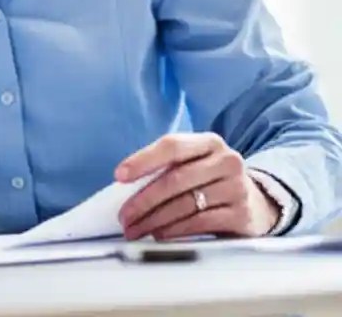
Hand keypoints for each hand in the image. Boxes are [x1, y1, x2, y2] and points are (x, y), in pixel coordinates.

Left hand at [116, 133, 278, 240]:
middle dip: (143, 201)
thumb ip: (166, 169)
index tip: (119, 176)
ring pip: (184, 204)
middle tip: (124, 216)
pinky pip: (199, 223)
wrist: (256, 202)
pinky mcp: (242, 214)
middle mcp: (227, 161)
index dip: (143, 160)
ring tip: (136, 229)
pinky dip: (174, 230)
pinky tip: (159, 234)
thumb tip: (125, 189)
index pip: (172, 146)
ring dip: (154, 220)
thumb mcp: (194, 165)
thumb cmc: (210, 181)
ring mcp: (237, 188)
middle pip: (175, 179)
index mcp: (209, 142)